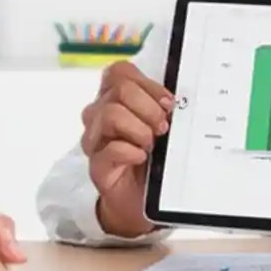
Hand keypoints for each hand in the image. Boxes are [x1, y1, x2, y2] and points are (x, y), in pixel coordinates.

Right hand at [81, 61, 173, 237]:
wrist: (142, 198)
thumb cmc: (152, 156)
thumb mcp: (161, 126)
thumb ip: (162, 108)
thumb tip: (176, 100)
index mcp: (114, 97)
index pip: (121, 72)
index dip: (148, 84)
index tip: (168, 103)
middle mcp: (99, 113)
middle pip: (119, 89)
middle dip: (148, 107)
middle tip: (163, 127)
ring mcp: (94, 139)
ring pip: (111, 115)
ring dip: (139, 129)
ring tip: (151, 145)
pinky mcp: (96, 165)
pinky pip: (110, 149)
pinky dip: (130, 151)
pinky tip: (141, 158)